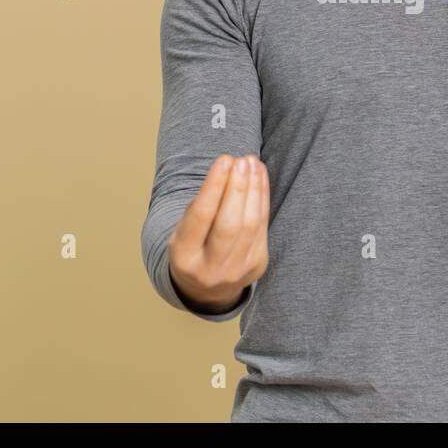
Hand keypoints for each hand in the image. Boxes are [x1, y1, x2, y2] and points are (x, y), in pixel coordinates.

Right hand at [168, 153, 269, 313]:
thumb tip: (228, 168)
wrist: (207, 286)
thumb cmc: (194, 245)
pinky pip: (263, 226)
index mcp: (184, 258)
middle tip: (241, 160)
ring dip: (254, 189)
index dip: (214, 186)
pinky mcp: (257, 265)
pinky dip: (262, 198)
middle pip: (229, 224)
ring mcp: (237, 271)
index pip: (201, 217)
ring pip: (251, 225)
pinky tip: (259, 177)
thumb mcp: (184, 229)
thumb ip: (201, 204)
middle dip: (238, 188)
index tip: (224, 160)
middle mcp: (210, 269)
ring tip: (252, 162)